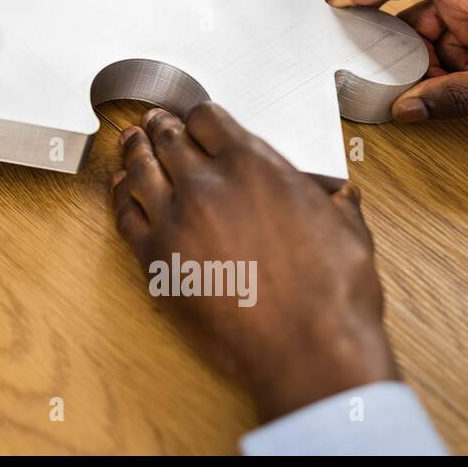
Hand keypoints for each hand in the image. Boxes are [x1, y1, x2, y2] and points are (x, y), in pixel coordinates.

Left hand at [110, 105, 398, 421]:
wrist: (306, 348)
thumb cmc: (332, 293)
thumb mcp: (347, 227)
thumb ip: (332, 201)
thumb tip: (338, 195)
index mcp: (252, 165)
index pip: (207, 119)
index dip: (199, 118)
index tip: (195, 121)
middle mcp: (206, 184)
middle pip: (168, 140)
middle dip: (161, 127)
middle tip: (153, 123)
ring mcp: (175, 220)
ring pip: (140, 171)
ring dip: (135, 152)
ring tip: (131, 142)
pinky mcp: (155, 259)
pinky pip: (126, 215)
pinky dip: (121, 197)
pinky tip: (120, 189)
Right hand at [329, 0, 467, 120]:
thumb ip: (457, 96)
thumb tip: (406, 110)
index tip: (332, 6)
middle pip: (414, 11)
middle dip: (401, 49)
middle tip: (389, 77)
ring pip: (433, 31)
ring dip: (428, 62)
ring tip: (435, 90)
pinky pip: (455, 40)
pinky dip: (449, 65)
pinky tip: (457, 86)